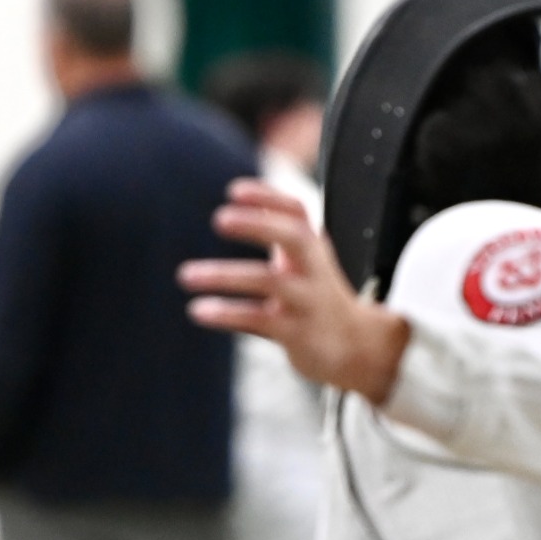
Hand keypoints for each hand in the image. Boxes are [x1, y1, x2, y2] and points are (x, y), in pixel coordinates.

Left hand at [179, 178, 410, 403]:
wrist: (356, 348)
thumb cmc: (315, 297)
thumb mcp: (301, 261)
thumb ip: (274, 232)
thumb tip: (237, 192)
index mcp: (312, 248)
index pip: (296, 211)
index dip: (267, 198)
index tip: (233, 191)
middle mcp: (314, 269)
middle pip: (294, 236)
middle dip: (258, 224)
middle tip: (218, 218)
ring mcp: (307, 301)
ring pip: (269, 281)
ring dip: (225, 275)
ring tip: (184, 275)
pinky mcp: (297, 333)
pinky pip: (258, 319)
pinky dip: (227, 313)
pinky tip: (197, 310)